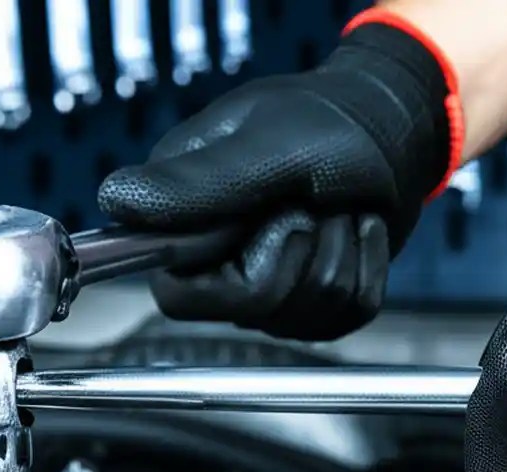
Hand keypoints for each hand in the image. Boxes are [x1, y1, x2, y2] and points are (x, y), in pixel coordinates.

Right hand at [98, 20, 458, 340]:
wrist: (389, 130)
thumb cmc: (327, 122)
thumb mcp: (263, 145)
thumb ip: (196, 181)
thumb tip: (117, 200)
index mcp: (184, 217)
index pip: (179, 295)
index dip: (233, 273)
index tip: (265, 216)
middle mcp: (217, 259)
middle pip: (253, 309)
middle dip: (300, 251)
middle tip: (308, 199)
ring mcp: (266, 287)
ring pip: (305, 314)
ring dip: (339, 252)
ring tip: (333, 205)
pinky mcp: (313, 301)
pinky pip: (345, 314)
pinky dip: (366, 265)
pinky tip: (357, 228)